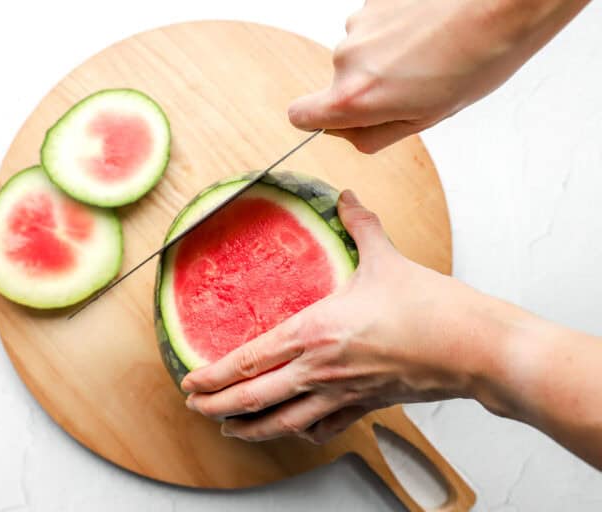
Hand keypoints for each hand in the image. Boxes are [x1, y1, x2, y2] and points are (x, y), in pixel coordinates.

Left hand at [181, 190, 501, 443]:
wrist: (471, 347)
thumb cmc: (428, 308)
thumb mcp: (385, 258)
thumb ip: (359, 225)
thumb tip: (347, 198)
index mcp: (313, 331)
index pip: (247, 359)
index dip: (213, 375)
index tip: (190, 381)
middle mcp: (318, 370)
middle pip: (253, 398)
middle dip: (216, 406)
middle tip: (195, 407)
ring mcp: (340, 394)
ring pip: (282, 423)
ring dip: (250, 428)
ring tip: (229, 430)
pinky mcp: (365, 407)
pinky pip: (324, 428)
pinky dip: (302, 433)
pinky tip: (295, 431)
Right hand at [288, 0, 590, 152]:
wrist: (502, 5)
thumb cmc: (476, 62)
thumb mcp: (425, 120)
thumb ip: (374, 134)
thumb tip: (349, 133)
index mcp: (354, 96)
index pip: (300, 115)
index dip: (319, 120)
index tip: (342, 118)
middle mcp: (346, 58)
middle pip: (339, 82)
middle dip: (370, 86)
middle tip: (416, 83)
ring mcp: (358, 24)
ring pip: (361, 52)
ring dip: (386, 56)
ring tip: (430, 53)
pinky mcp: (372, 0)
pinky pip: (374, 25)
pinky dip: (395, 30)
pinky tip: (429, 30)